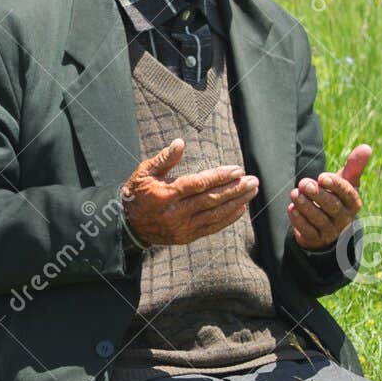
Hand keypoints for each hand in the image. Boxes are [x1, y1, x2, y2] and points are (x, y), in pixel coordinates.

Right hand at [121, 138, 260, 246]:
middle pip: (211, 200)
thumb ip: (164, 159)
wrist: (128, 226)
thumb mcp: (144, 172)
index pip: (197, 184)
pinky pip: (211, 228)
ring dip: (236, 203)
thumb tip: (180, 143)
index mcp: (165, 195)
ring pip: (215, 215)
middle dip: (234, 190)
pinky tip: (241, 209)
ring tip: (251, 192)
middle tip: (253, 181)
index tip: (237, 170)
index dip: (219, 177)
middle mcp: (175, 214)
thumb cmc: (137, 194)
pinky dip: (228, 219)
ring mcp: (182, 228)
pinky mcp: (186, 237)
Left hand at [288, 144, 371, 250]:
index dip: (335, 186)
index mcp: (353, 203)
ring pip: (319, 219)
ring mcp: (331, 231)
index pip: (347, 194)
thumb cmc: (337, 197)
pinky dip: (299, 220)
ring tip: (294, 193)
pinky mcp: (316, 239)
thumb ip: (354, 166)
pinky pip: (308, 231)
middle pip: (332, 207)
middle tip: (304, 183)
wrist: (327, 225)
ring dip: (305, 206)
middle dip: (318, 195)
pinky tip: (291, 208)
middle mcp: (344, 218)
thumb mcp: (346, 182)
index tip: (322, 176)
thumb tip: (367, 147)